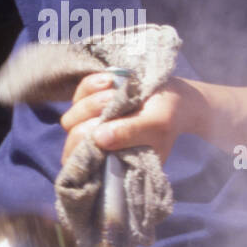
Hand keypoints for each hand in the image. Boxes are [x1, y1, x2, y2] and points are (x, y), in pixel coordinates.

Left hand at [60, 73, 204, 164]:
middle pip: (74, 139)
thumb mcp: (156, 125)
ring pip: (72, 117)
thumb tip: (99, 138)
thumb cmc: (168, 116)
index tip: (100, 132)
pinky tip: (110, 79)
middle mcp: (99, 148)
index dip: (84, 151)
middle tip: (115, 103)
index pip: (83, 167)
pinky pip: (79, 94)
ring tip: (117, 91)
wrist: (174, 96)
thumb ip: (130, 133)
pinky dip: (92, 85)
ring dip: (93, 101)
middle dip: (91, 118)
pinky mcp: (92, 104)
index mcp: (114, 163)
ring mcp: (93, 125)